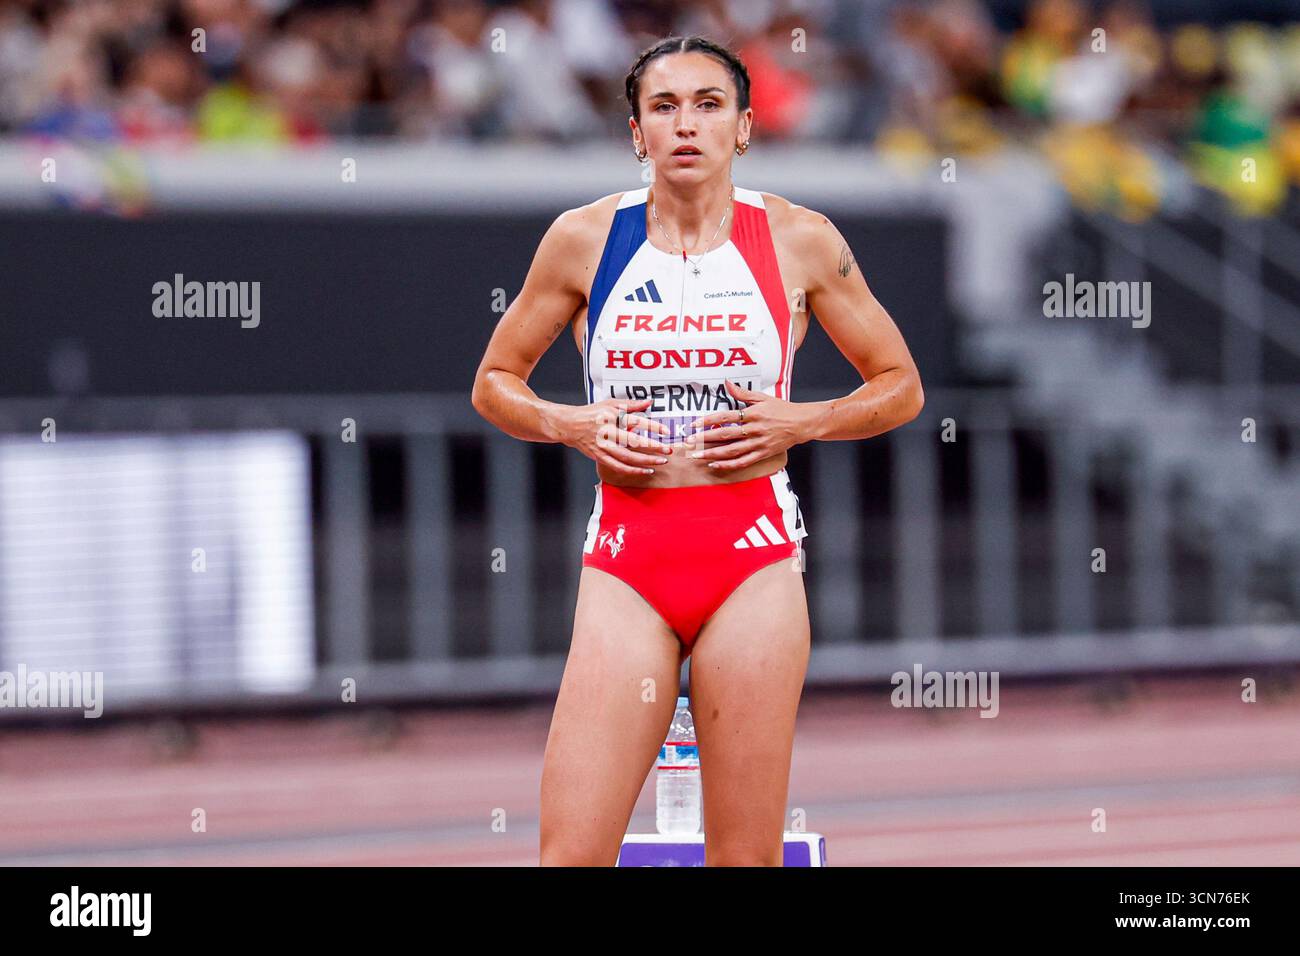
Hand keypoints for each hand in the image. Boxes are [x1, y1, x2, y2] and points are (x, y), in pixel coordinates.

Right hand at [559, 397, 672, 476]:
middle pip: (633, 441)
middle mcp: (607, 432)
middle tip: (668, 449)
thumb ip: (631, 404)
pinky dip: (632, 470)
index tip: (666, 431)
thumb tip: (649, 402)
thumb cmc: (592, 413)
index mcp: (612, 416)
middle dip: (653, 447)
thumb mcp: (610, 404)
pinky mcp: (600, 456)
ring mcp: (603, 446)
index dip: (652, 427)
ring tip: (661, 461)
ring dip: (645, 461)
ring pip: (627, 457)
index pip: (636, 421)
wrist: (570, 425)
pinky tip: (645, 470)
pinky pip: (618, 466)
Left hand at [684, 381, 811, 470]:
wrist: (802, 423)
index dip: (708, 420)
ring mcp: (759, 443)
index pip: (726, 417)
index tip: (694, 424)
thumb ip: (743, 393)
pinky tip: (715, 464)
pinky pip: (743, 461)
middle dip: (705, 439)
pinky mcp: (763, 453)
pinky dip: (728, 465)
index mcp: (753, 413)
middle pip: (726, 435)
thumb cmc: (782, 409)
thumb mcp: (763, 397)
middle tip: (689, 442)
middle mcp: (755, 429)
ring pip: (732, 451)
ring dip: (712, 453)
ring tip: (696, 455)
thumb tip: (727, 383)